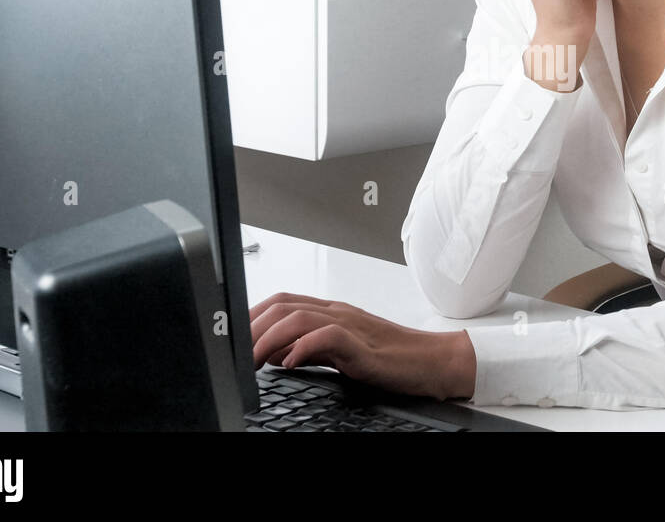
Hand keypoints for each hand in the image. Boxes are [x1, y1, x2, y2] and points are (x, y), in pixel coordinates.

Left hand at [249, 292, 475, 401]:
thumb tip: (275, 355)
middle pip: (283, 306)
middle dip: (251, 327)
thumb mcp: (341, 352)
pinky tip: (289, 363)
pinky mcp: (363, 345)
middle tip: (234, 353)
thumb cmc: (391, 357)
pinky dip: (303, 348)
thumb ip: (311, 349)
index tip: (232, 337)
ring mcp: (351, 325)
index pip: (281, 302)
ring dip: (268, 338)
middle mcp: (337, 312)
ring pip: (298, 317)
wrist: (432, 361)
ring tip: (252, 360)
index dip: (251, 315)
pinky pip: (328, 337)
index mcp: (330, 312)